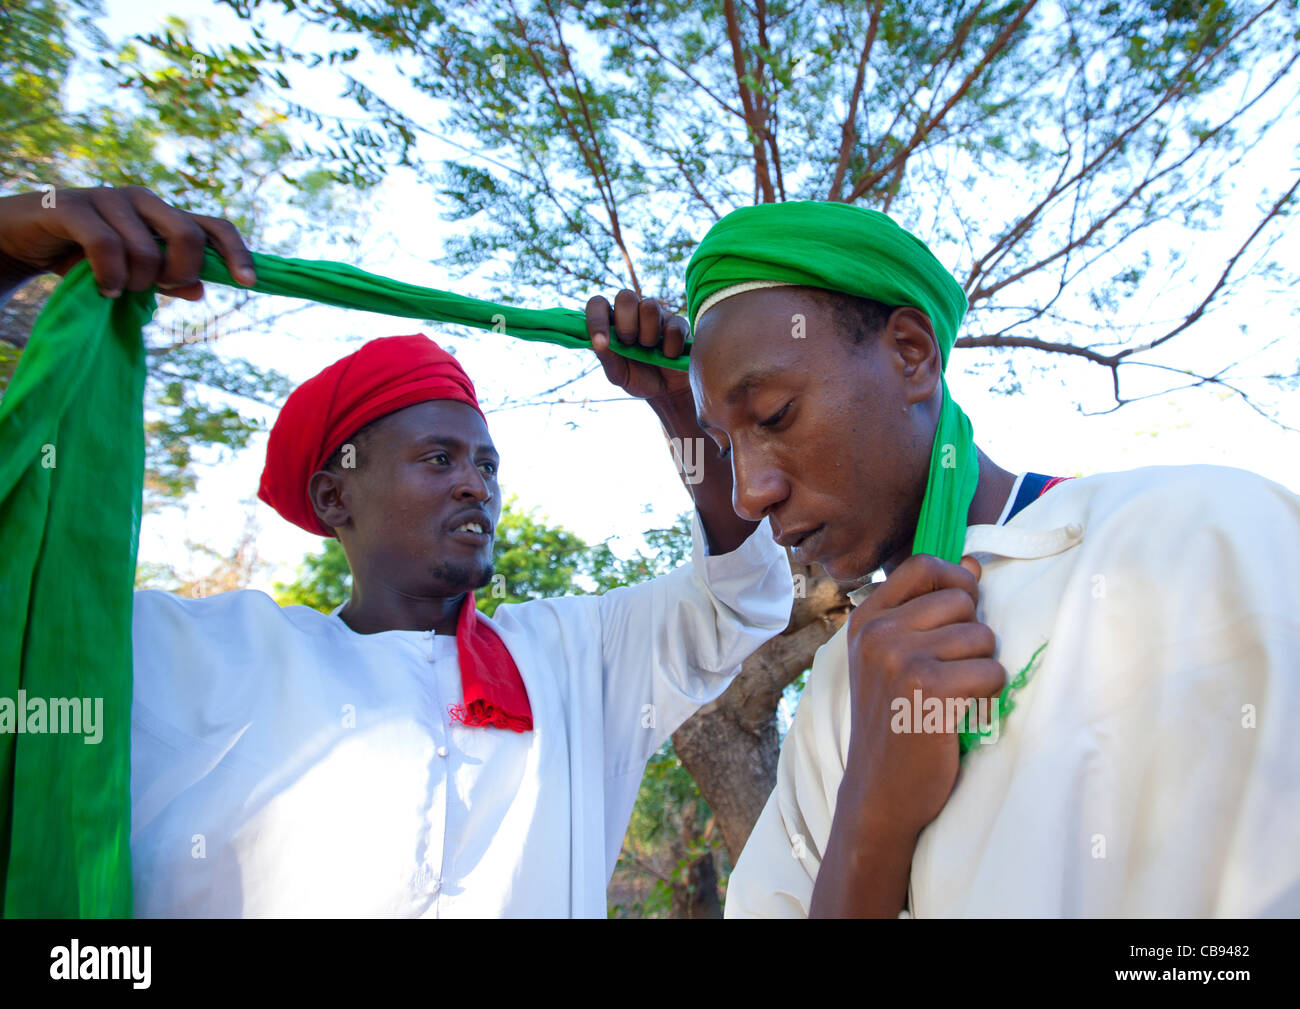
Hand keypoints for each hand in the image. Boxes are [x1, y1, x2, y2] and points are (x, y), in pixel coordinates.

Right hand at [0, 185, 255, 300]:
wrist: (20, 238)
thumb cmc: (82, 256)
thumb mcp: (131, 273)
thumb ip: (166, 281)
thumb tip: (202, 291)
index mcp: (164, 215)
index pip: (214, 227)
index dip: (237, 253)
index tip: (249, 284)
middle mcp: (143, 200)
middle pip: (189, 237)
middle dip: (178, 273)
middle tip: (153, 287)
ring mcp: (108, 198)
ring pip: (147, 251)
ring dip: (134, 283)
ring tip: (115, 289)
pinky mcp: (72, 206)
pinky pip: (107, 246)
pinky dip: (109, 276)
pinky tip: (102, 288)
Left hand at [584, 289, 689, 405]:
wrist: (666, 393)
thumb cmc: (638, 378)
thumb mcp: (618, 374)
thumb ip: (607, 358)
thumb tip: (598, 344)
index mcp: (613, 322)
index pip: (598, 304)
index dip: (596, 319)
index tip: (601, 342)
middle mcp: (634, 313)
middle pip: (625, 296)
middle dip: (626, 324)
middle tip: (629, 344)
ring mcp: (657, 316)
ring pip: (650, 306)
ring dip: (647, 334)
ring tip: (650, 350)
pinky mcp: (679, 324)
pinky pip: (673, 327)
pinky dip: (669, 348)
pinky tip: (668, 356)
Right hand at [840, 553, 1004, 839]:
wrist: (880, 790)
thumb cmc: (894, 720)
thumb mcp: (892, 658)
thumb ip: (926, 609)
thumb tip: (971, 564)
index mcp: (866, 619)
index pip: (923, 565)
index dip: (956, 581)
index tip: (963, 611)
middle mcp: (877, 631)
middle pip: (961, 601)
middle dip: (972, 636)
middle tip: (949, 674)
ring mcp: (898, 657)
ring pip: (982, 636)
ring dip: (982, 668)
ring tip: (953, 697)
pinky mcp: (927, 687)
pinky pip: (991, 670)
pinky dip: (988, 695)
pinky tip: (961, 714)